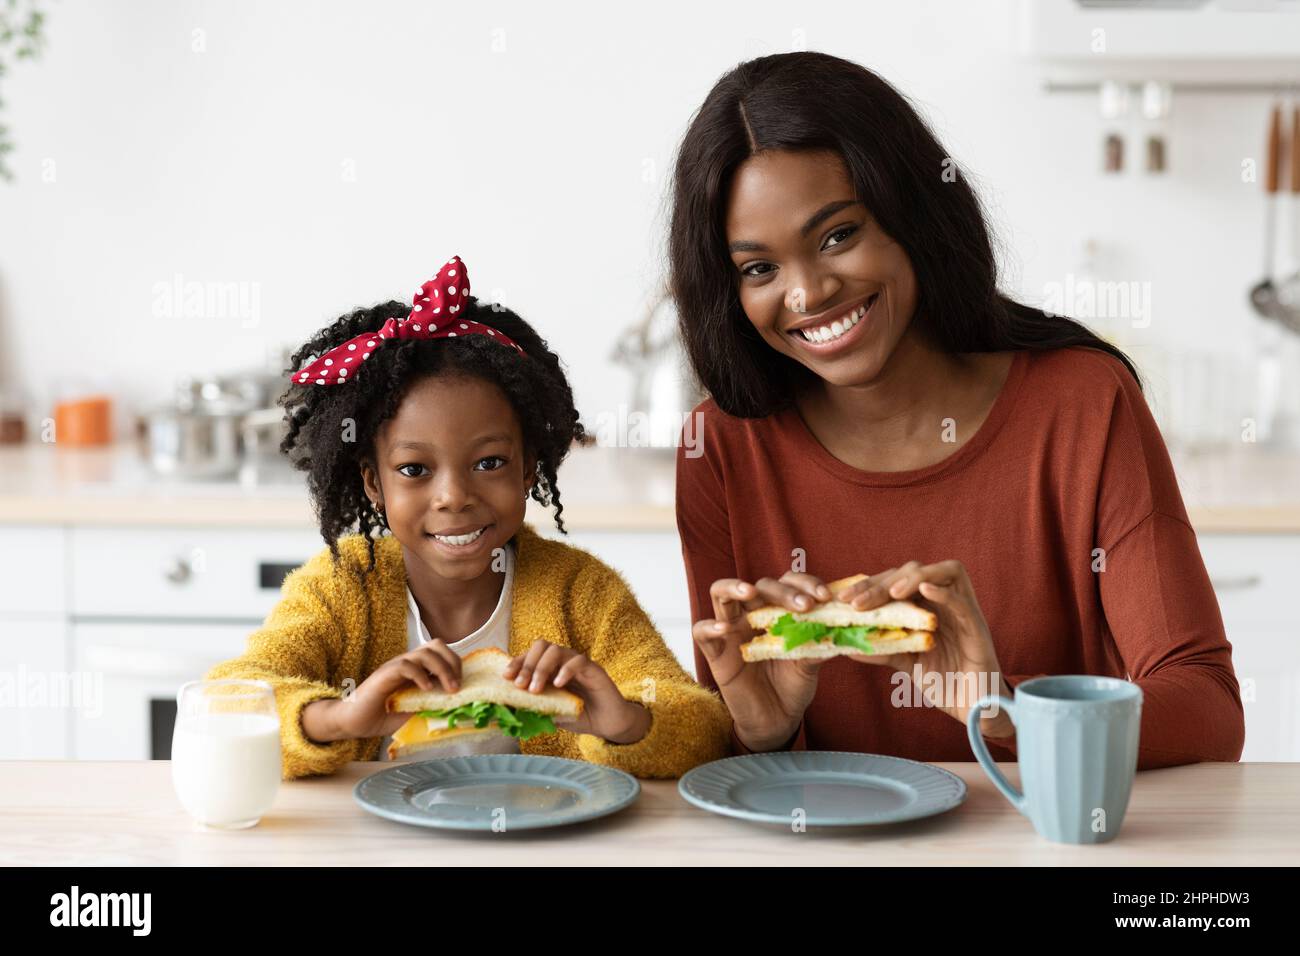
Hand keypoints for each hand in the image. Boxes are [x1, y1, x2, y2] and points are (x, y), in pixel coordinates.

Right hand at [333, 641, 463, 739]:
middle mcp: (407, 663)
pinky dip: (420, 675)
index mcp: (417, 669)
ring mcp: (395, 667)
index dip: (455, 664)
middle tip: (457, 686)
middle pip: (436, 645)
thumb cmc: (382, 717)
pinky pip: (405, 665)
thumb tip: (456, 709)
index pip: (442, 653)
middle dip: (452, 662)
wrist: (352, 722)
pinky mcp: (384, 675)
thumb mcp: (414, 713)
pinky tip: (426, 689)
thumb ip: (432, 707)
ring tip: (448, 689)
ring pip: (424, 652)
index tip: (462, 685)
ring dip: (442, 669)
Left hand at [503, 639, 650, 743]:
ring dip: (542, 668)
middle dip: (527, 664)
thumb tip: (511, 708)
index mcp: (550, 669)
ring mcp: (578, 664)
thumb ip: (535, 709)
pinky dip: (566, 670)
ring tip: (536, 689)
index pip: (530, 655)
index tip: (506, 677)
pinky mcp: (594, 669)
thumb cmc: (578, 716)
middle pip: (541, 646)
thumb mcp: (552, 713)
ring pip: (557, 650)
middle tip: (521, 685)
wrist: (607, 724)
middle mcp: (562, 662)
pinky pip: (578, 661)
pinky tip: (559, 684)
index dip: (516, 663)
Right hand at [692, 571, 836, 750]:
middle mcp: (753, 614)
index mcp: (778, 612)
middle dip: (782, 591)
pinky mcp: (715, 652)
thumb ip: (816, 646)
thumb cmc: (792, 687)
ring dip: (733, 588)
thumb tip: (835, 629)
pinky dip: (709, 626)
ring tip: (749, 592)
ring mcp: (732, 630)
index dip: (805, 584)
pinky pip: (701, 631)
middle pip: (759, 585)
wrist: (776, 721)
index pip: (787, 583)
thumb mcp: (809, 665)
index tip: (824, 597)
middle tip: (804, 605)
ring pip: (720, 593)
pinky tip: (723, 628)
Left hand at [839, 560, 1013, 737]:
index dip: (869, 584)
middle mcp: (944, 602)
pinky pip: (963, 601)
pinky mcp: (976, 627)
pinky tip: (925, 590)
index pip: (896, 581)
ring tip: (892, 593)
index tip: (843, 599)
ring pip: (945, 571)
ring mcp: (962, 611)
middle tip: (857, 602)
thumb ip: (883, 649)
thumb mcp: (906, 662)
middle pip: (915, 571)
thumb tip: (847, 645)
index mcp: (927, 606)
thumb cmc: (945, 682)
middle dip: (882, 583)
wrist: (974, 710)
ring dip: (914, 577)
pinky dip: (944, 592)